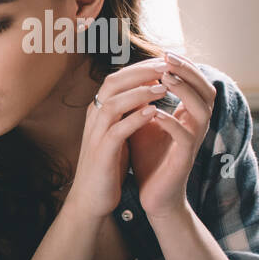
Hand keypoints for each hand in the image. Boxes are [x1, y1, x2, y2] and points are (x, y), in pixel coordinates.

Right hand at [68, 59, 166, 219]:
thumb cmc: (108, 164)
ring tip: (163, 87)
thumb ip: (129, 112)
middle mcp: (93, 118)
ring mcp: (95, 135)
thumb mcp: (119, 132)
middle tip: (167, 66)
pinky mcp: (102, 153)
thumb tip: (149, 89)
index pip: (116, 78)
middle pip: (112, 84)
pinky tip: (154, 113)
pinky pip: (117, 131)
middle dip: (140, 72)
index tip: (165, 62)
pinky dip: (135, 120)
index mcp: (98, 112)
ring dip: (139, 93)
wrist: (91, 197)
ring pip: (113, 104)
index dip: (140, 67)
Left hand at [127, 53, 214, 220]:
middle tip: (168, 57)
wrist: (151, 194)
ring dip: (184, 92)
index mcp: (189, 115)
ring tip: (165, 78)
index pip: (196, 83)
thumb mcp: (143, 123)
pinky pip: (184, 136)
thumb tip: (129, 75)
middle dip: (188, 71)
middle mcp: (196, 125)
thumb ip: (142, 101)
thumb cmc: (148, 157)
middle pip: (206, 90)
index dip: (183, 66)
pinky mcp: (184, 159)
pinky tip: (154, 113)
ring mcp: (193, 142)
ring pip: (202, 109)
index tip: (164, 51)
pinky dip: (170, 122)